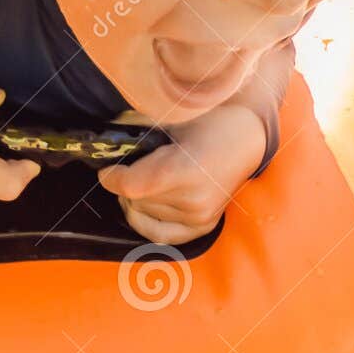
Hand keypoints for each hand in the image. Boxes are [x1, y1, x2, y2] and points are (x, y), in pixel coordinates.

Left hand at [98, 102, 263, 244]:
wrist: (249, 136)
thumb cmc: (213, 120)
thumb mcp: (175, 118)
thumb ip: (138, 131)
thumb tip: (104, 142)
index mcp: (186, 170)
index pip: (132, 185)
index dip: (112, 177)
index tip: (106, 168)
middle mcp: (194, 199)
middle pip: (136, 200)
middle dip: (126, 184)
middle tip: (133, 166)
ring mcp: (200, 216)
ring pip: (144, 214)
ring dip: (138, 198)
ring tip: (147, 179)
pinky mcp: (204, 225)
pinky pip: (160, 234)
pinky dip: (144, 222)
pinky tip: (141, 207)